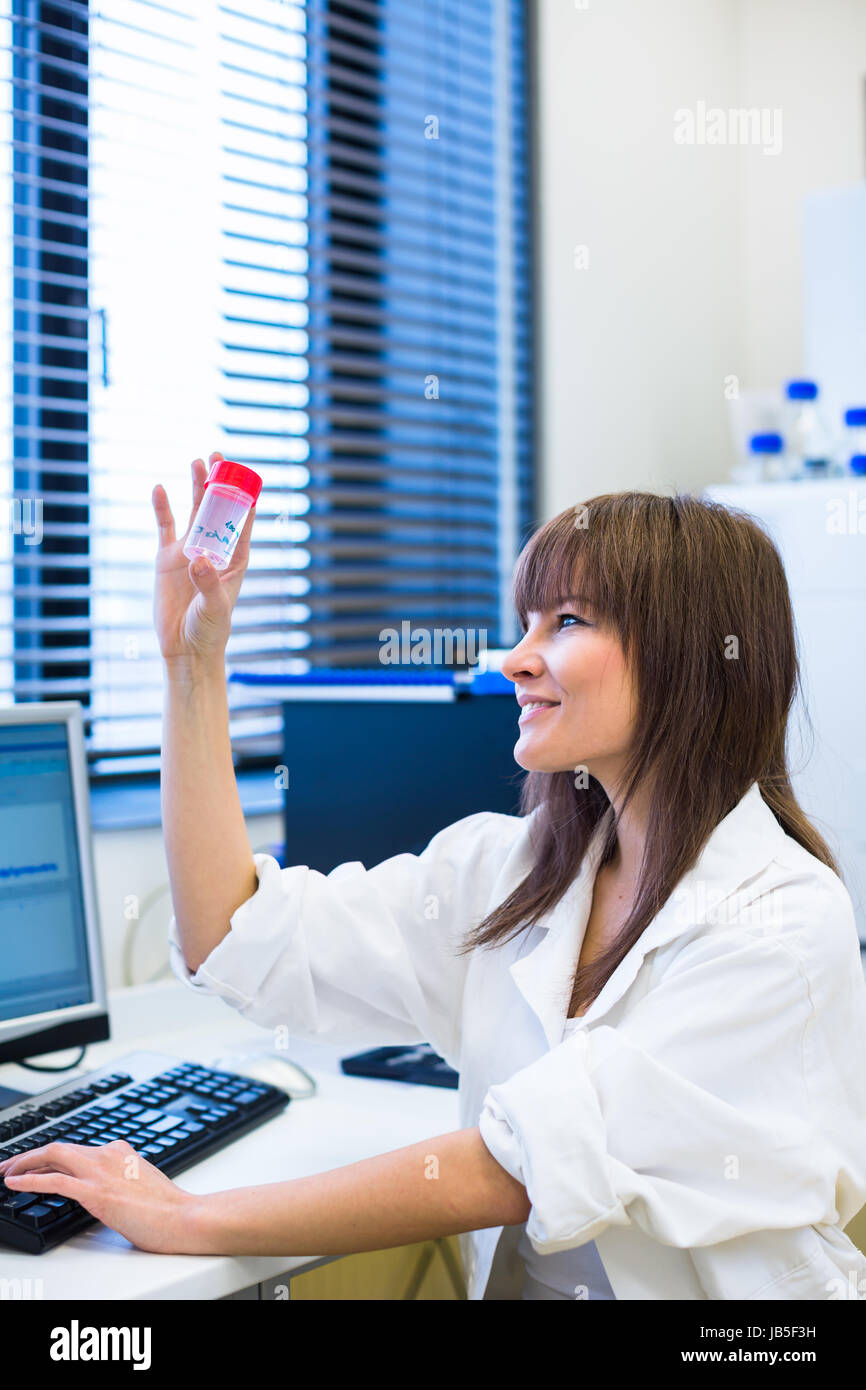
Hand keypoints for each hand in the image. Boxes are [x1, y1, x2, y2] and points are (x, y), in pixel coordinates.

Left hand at [0, 1141, 205, 1254]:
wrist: (183, 1217)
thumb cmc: (167, 1209)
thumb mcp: (141, 1183)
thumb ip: (121, 1179)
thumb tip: (106, 1190)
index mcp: (120, 1152)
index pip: (77, 1149)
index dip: (51, 1156)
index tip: (37, 1164)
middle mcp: (109, 1155)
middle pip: (60, 1147)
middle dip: (30, 1155)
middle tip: (10, 1165)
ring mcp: (101, 1171)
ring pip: (53, 1155)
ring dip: (24, 1162)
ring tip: (6, 1171)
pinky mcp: (96, 1191)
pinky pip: (54, 1180)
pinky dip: (30, 1178)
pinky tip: (14, 1182)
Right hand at [152, 451, 255, 665]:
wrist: (184, 648)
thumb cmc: (210, 630)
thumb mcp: (213, 608)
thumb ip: (208, 583)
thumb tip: (198, 559)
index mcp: (235, 559)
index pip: (243, 523)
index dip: (245, 498)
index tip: (245, 475)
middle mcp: (214, 550)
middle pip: (218, 509)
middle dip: (219, 483)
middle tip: (218, 457)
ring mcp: (189, 552)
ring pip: (194, 512)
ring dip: (196, 487)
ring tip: (197, 463)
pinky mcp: (167, 559)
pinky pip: (164, 527)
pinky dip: (162, 508)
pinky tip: (158, 488)